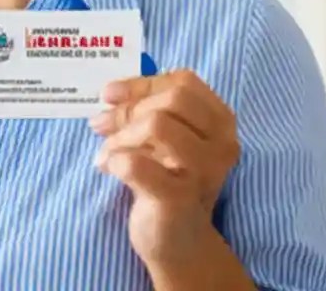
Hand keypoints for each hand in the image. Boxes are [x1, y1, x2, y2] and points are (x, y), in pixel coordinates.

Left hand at [89, 70, 240, 272]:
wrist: (180, 243)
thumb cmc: (169, 182)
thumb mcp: (164, 139)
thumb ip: (145, 110)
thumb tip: (110, 95)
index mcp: (221, 122)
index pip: (183, 82)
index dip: (142, 83)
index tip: (109, 95)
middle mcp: (221, 144)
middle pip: (174, 98)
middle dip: (130, 109)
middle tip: (103, 127)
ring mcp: (203, 172)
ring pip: (157, 125)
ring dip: (121, 136)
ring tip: (107, 153)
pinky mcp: (179, 198)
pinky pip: (135, 163)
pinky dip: (114, 160)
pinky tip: (110, 170)